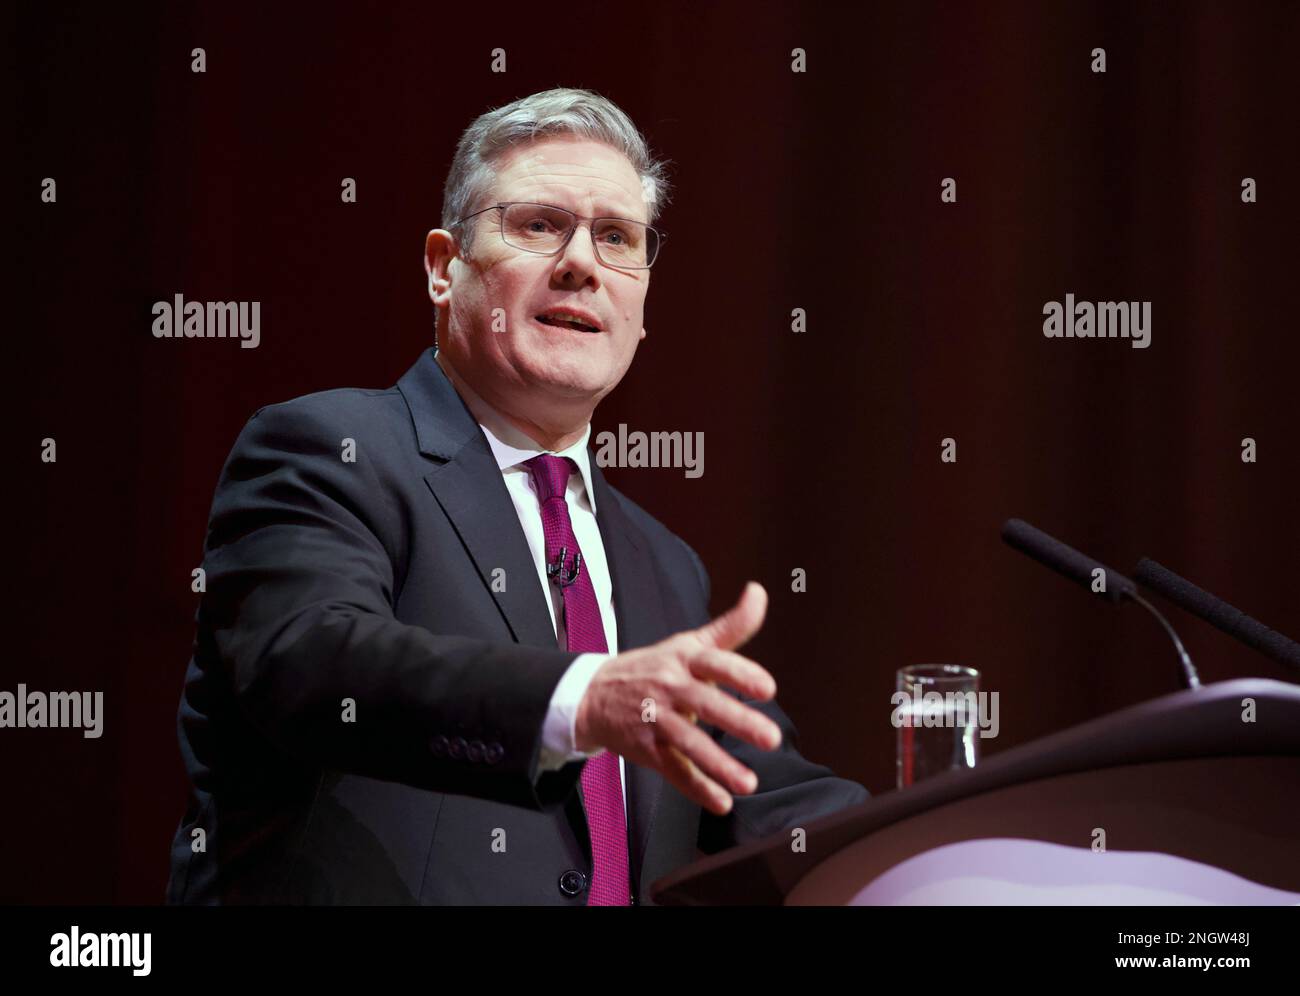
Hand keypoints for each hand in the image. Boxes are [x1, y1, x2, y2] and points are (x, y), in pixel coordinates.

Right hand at [573, 581, 781, 815]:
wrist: (593, 692)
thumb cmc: (654, 666)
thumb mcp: (689, 642)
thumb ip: (731, 625)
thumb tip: (760, 591)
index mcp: (683, 659)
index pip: (713, 662)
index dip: (740, 673)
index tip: (767, 688)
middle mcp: (669, 687)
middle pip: (705, 704)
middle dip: (737, 721)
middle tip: (770, 738)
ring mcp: (655, 719)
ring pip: (688, 743)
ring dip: (718, 765)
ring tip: (748, 783)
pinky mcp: (646, 748)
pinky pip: (673, 770)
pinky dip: (696, 788)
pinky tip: (720, 802)